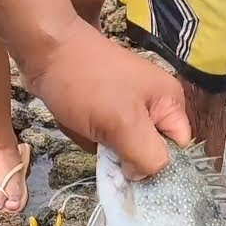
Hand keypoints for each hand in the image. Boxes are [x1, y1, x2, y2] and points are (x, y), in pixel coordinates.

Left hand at [21, 18, 190, 179]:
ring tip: (90, 132)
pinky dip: (92, 139)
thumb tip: (144, 175)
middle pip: (150, 151)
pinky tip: (80, 127)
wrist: (46, 51)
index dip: (159, 166)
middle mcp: (155, 105)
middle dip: (127, 156)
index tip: (133, 172)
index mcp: (170, 103)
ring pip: (126, 147)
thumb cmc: (87, 84)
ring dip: (105, 148)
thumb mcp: (123, 123)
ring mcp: (129, 106)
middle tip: (105, 147)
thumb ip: (147, 155)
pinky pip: (107, 137)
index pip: (179, 150)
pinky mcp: (107, 108)